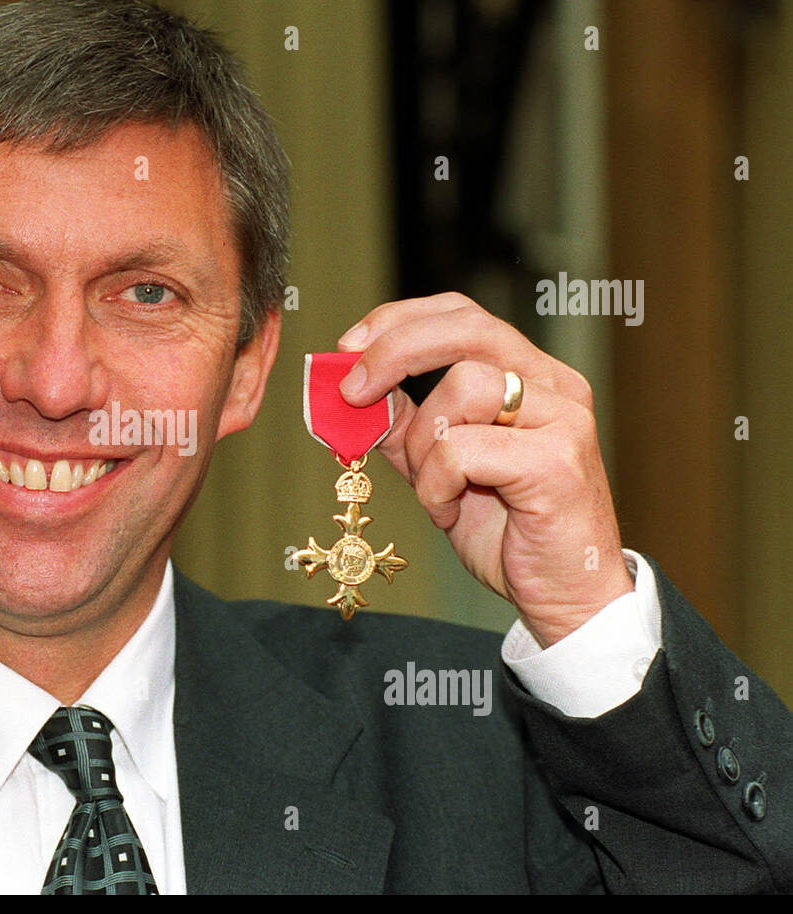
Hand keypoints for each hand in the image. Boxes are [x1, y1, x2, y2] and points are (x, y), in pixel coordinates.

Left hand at [337, 292, 633, 647]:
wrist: (564, 598)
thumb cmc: (509, 533)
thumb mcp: (440, 470)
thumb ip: (406, 428)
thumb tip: (350, 394)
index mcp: (531, 377)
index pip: (463, 315)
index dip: (399, 320)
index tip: (349, 347)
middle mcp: (555, 386)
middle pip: (467, 328)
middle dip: (394, 351)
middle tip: (353, 391)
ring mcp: (563, 420)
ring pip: (463, 387)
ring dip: (423, 443)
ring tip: (435, 489)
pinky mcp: (557, 462)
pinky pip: (463, 449)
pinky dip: (437, 484)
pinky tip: (451, 512)